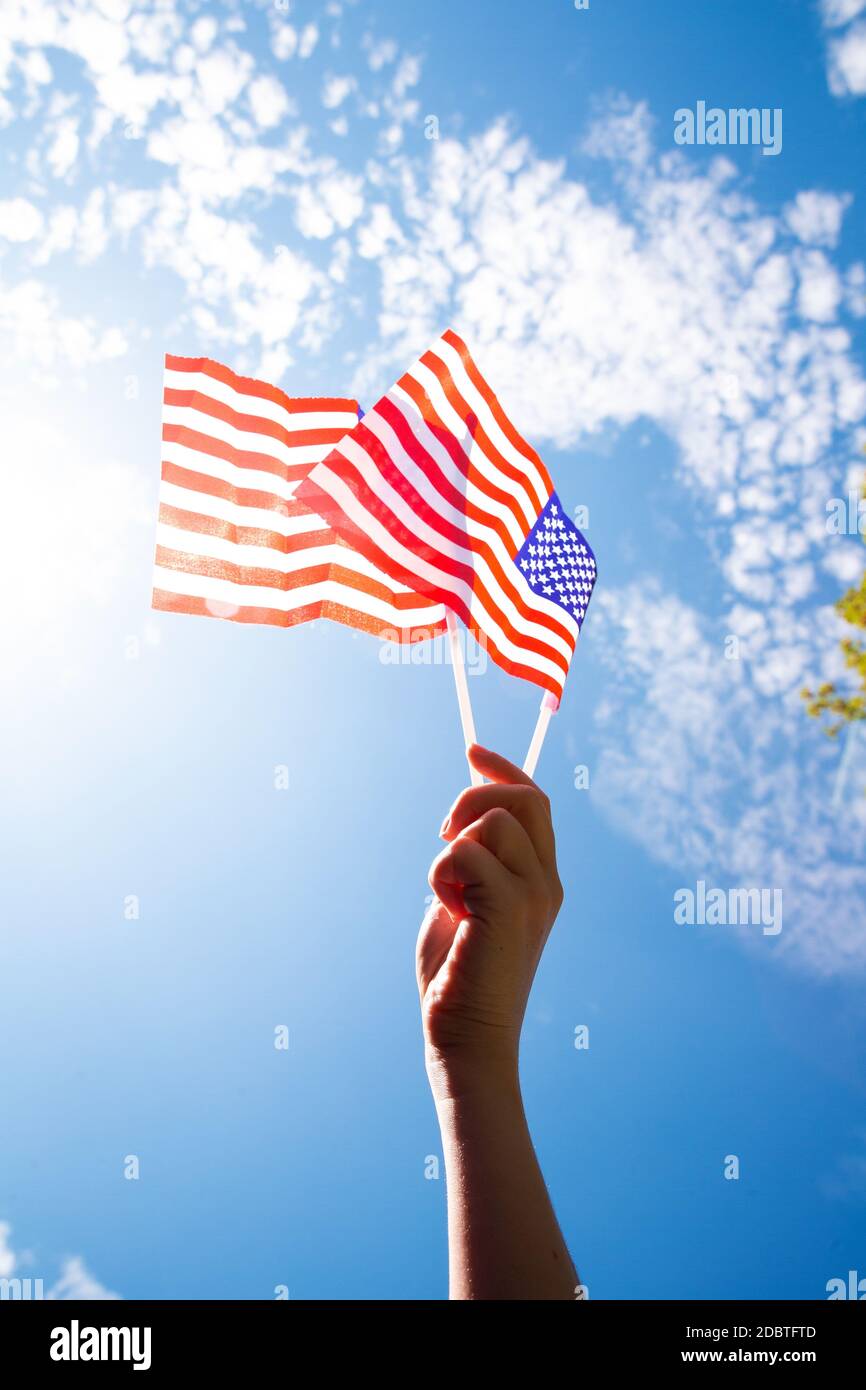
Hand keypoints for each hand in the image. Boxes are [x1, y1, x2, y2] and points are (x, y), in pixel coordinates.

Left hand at [417, 744, 563, 1091]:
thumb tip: (463, 810)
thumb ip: (473, 859)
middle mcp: (546, 882)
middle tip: (444, 833)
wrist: (467, 1036)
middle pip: (525, 798)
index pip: (536, 802)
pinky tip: (446, 910)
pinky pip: (465, 852)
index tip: (473, 750)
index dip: (505, 770)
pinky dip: (442, 872)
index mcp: (542, 879)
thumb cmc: (457, 975)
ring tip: (447, 892)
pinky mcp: (508, 907)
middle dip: (474, 796)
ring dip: (453, 845)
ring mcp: (533, 894)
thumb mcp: (467, 901)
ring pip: (493, 821)